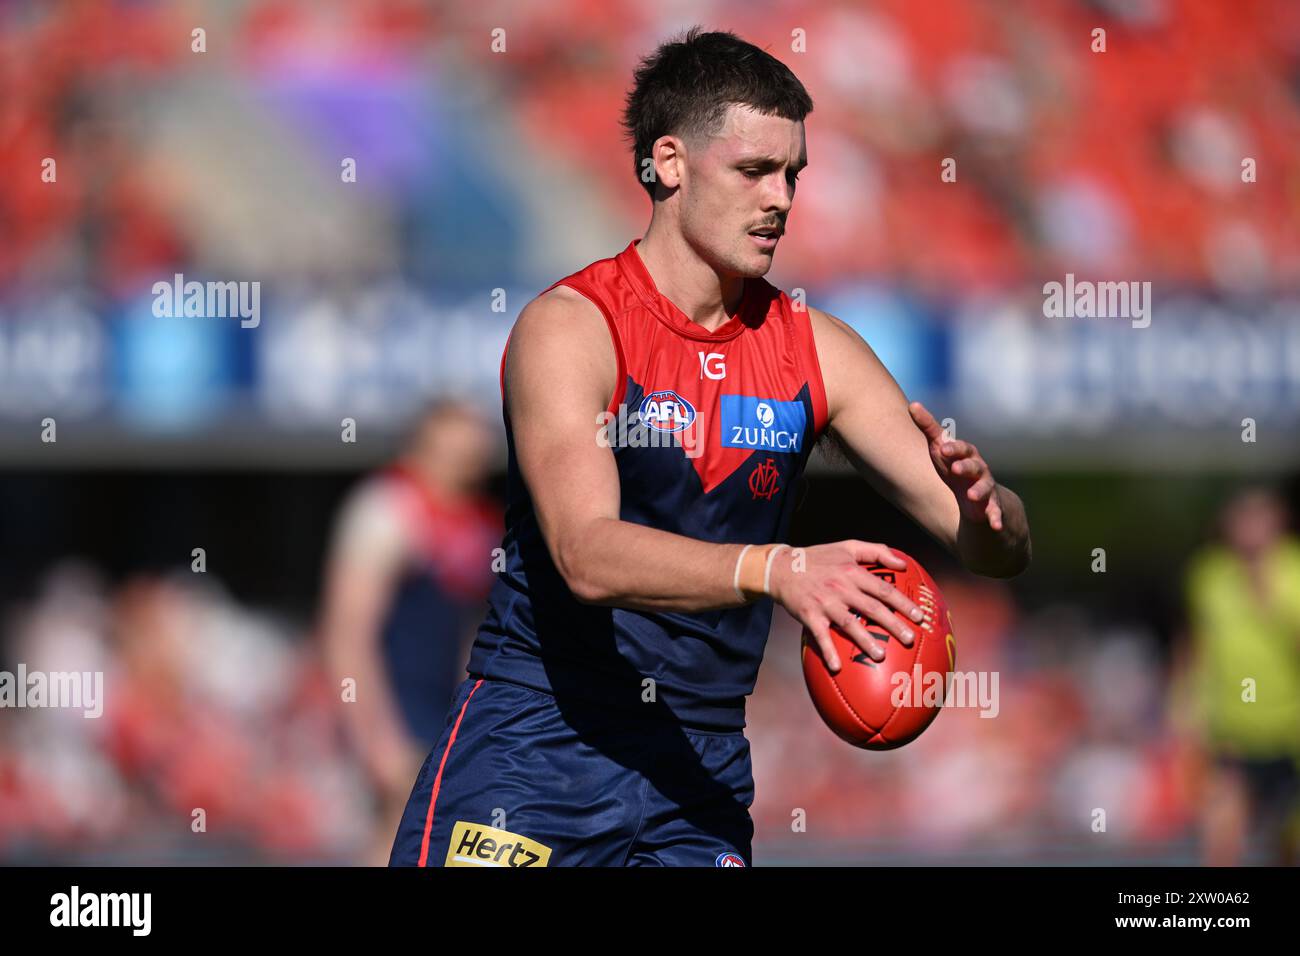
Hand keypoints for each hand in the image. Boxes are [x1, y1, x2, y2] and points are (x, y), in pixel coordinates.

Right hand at [768, 540, 924, 672]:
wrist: (782, 567)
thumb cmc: (819, 557)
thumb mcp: (847, 546)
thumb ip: (877, 551)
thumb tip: (903, 562)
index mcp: (853, 571)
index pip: (884, 588)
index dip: (903, 603)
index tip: (920, 616)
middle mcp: (841, 587)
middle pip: (872, 608)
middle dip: (893, 624)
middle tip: (910, 639)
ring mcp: (825, 603)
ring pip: (849, 623)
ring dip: (865, 640)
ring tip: (881, 656)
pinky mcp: (809, 615)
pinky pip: (820, 636)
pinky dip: (828, 651)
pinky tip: (837, 667)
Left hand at [908, 400, 1003, 531]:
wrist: (975, 496)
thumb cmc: (953, 467)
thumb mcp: (940, 449)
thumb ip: (928, 428)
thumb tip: (912, 405)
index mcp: (966, 455)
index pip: (962, 448)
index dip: (954, 448)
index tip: (942, 448)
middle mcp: (979, 470)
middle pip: (975, 466)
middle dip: (966, 467)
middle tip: (955, 469)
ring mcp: (986, 489)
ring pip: (986, 488)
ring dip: (980, 491)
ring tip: (972, 496)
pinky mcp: (991, 507)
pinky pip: (996, 513)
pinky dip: (996, 518)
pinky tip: (995, 525)